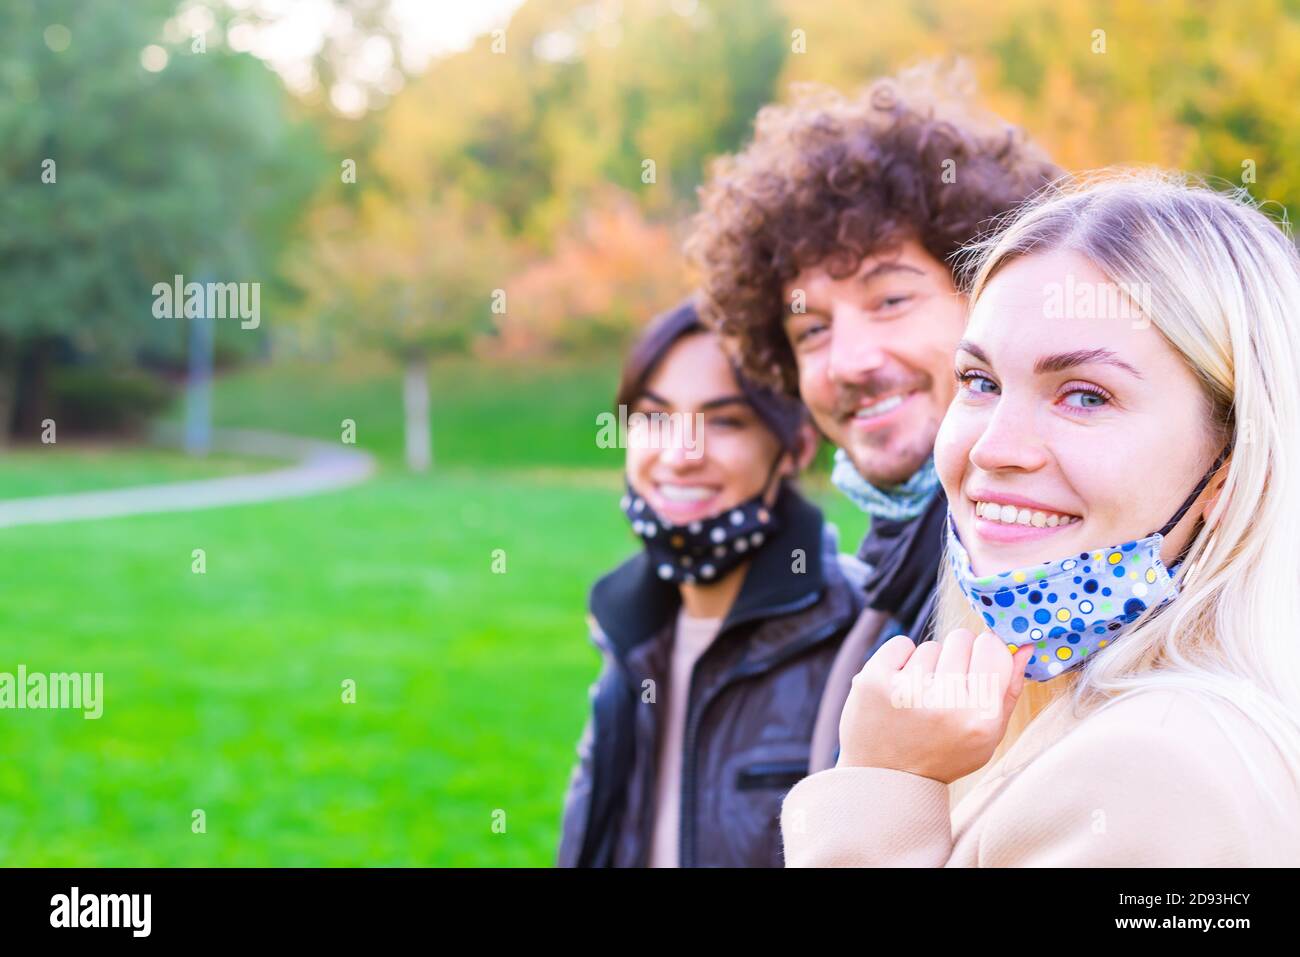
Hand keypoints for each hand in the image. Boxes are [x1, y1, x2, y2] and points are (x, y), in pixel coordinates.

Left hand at [836, 629, 1034, 782]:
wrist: (886, 777)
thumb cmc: (944, 753)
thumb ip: (1009, 689)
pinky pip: (901, 643)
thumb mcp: (988, 735)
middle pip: (962, 639)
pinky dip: (901, 660)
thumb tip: (1022, 646)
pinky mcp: (874, 680)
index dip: (986, 654)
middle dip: (957, 658)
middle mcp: (945, 703)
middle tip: (945, 690)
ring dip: (928, 665)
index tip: (978, 668)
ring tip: (920, 699)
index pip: (994, 648)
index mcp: (980, 718)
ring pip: (931, 645)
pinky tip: (899, 688)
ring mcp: (906, 690)